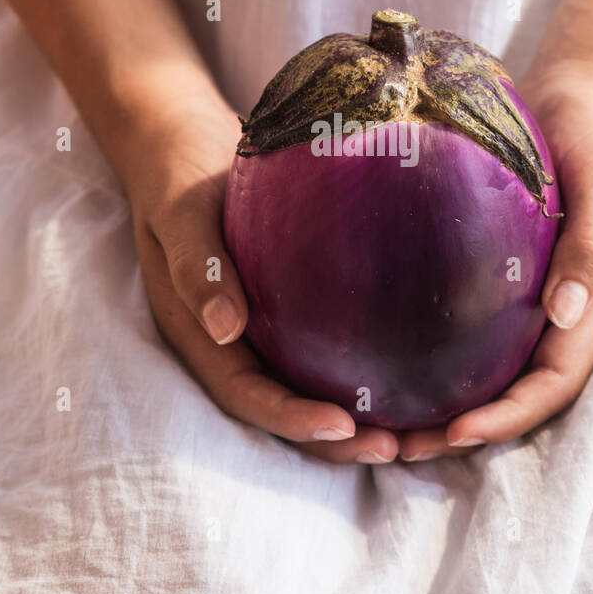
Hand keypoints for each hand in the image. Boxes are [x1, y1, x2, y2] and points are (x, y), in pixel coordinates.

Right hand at [125, 95, 400, 463]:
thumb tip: (227, 330)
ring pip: (304, 389)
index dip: (292, 419)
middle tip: (396, 449)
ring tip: (412, 436)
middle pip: (282, 409)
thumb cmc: (180, 176)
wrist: (182, 144)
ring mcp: (257, 330)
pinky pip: (319, 351)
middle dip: (334, 439)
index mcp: (199, 334)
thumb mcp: (180, 213)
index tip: (343, 426)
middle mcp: (229, 344)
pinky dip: (357, 373)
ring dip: (352, 421)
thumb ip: (198, 267)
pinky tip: (410, 375)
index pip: (246, 395)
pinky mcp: (282, 309)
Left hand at [396, 59, 592, 461]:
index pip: (552, 383)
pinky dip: (438, 354)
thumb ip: (591, 247)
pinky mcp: (504, 273)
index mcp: (592, 303)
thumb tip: (563, 314)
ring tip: (388, 422)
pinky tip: (387, 355)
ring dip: (448, 402)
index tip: (454, 433)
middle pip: (518, 392)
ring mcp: (534, 294)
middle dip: (468, 428)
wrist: (581, 94)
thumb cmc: (591, 135)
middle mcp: (563, 311)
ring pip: (493, 368)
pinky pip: (474, 327)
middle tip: (403, 448)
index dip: (508, 417)